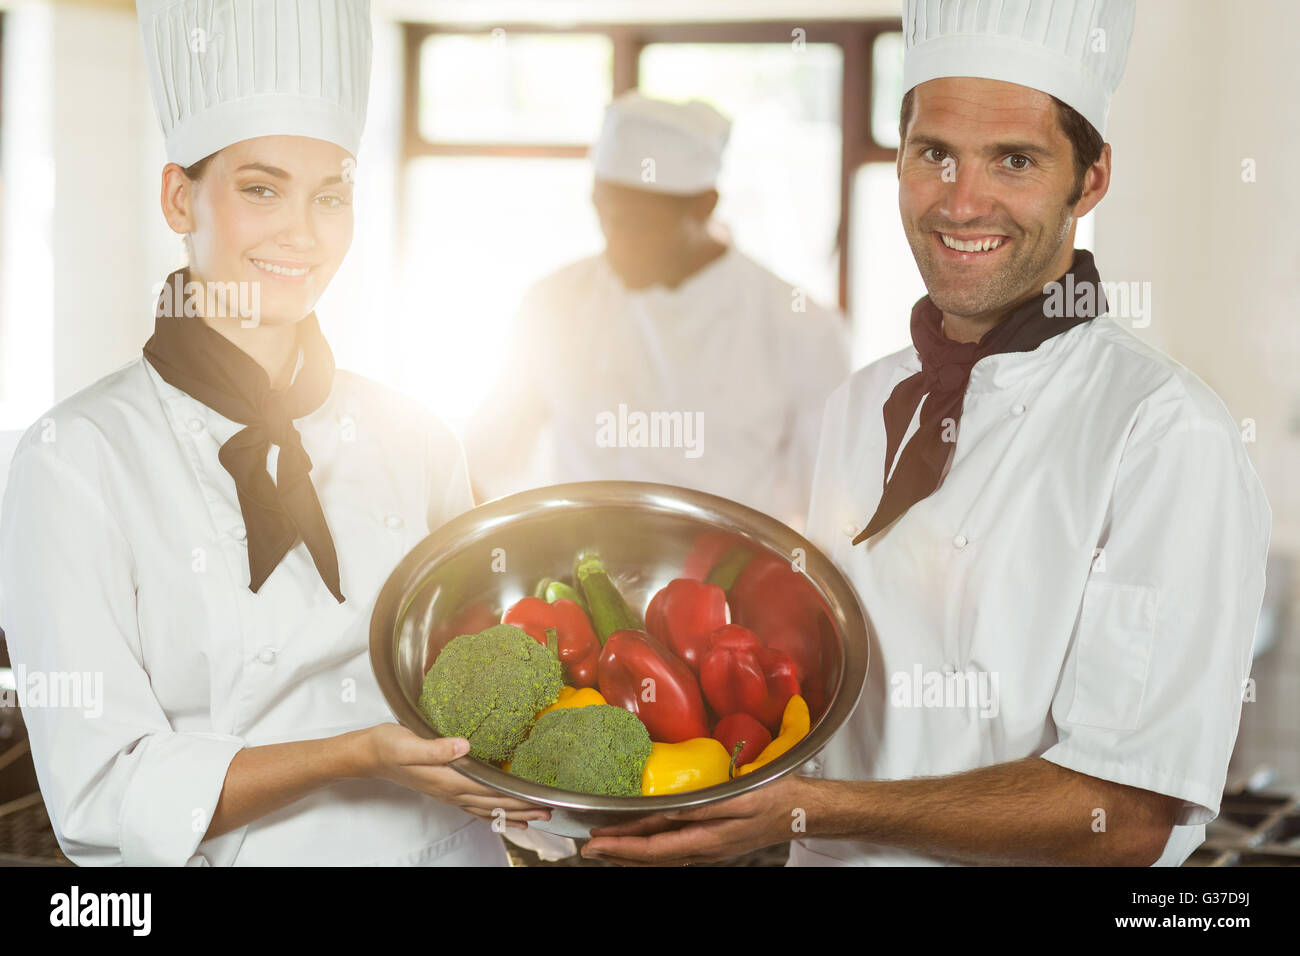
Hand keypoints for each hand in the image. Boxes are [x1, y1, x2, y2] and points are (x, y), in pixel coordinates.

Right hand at [356, 723, 550, 829]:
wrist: (368, 755)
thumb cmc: (387, 745)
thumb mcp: (408, 742)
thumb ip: (435, 747)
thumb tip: (463, 746)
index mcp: (447, 779)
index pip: (489, 791)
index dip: (515, 796)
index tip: (538, 798)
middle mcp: (450, 790)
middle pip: (492, 804)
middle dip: (521, 809)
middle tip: (548, 811)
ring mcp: (447, 793)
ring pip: (485, 808)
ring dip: (511, 812)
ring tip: (535, 816)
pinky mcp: (444, 788)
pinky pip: (473, 805)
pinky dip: (492, 811)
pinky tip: (502, 812)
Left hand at [581, 775, 810, 864]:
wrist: (803, 809)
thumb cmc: (775, 796)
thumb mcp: (740, 796)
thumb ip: (702, 806)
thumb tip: (667, 811)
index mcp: (708, 839)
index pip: (654, 847)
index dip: (622, 846)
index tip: (595, 842)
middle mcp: (704, 850)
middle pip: (652, 857)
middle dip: (618, 853)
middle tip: (587, 847)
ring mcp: (709, 850)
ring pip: (660, 858)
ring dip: (630, 854)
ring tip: (605, 847)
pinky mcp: (713, 843)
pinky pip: (672, 852)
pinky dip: (649, 850)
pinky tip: (641, 844)